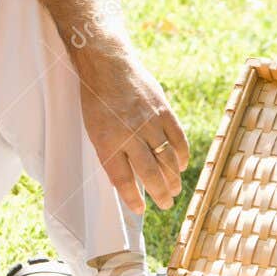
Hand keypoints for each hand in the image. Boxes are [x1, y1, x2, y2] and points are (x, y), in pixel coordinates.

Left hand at [75, 45, 189, 213]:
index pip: (122, 178)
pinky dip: (182, 155)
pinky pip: (178, 139)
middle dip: (159, 193)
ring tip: (174, 191)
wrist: (108, 66)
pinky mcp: (164, 111)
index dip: (132, 197)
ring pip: (167, 159)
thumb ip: (110, 153)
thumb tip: (126, 179)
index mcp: (106, 142)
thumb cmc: (96, 101)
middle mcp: (129, 135)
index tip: (140, 209)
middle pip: (149, 173)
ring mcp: (149, 123)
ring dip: (173, 178)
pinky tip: (182, 166)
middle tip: (165, 205)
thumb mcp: (94, 130)